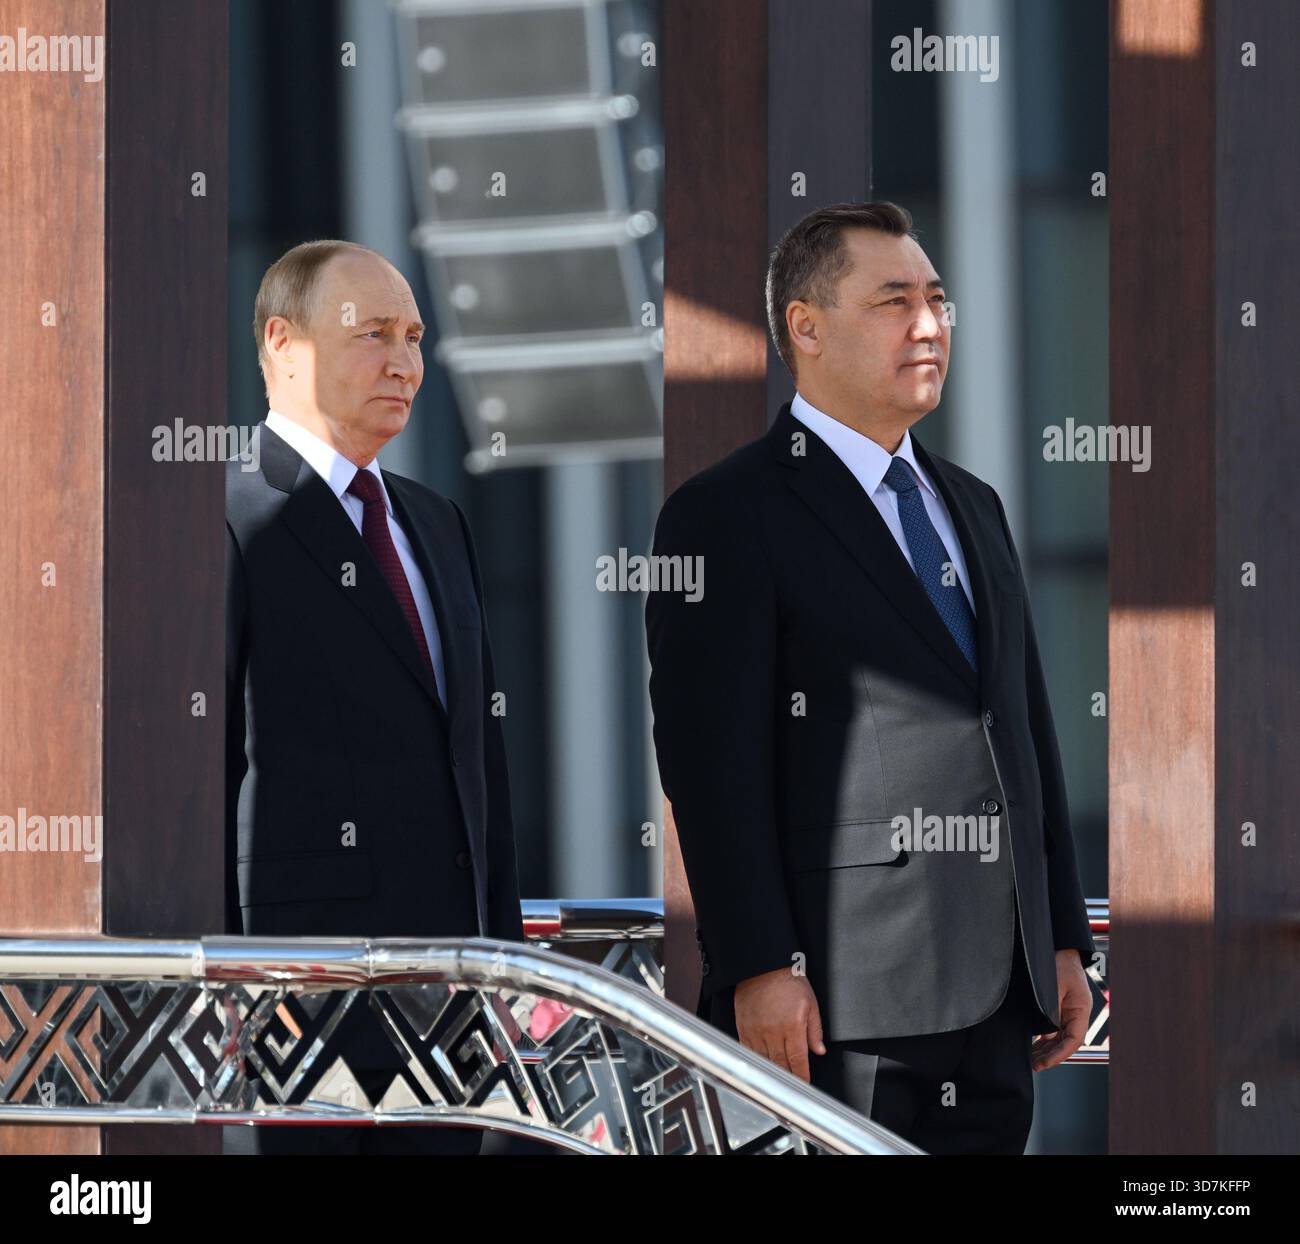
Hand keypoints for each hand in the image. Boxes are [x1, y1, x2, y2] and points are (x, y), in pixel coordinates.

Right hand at [733, 966, 825, 1082]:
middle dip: (788, 1078)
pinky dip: (756, 1061)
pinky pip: (749, 1051)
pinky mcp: (744, 1028)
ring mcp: (756, 1031)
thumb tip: (819, 1050)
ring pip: (764, 1061)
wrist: (763, 967)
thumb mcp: (810, 1003)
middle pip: (781, 1064)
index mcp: (792, 1026)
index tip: (804, 1083)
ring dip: (772, 1072)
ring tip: (778, 1080)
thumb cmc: (788, 981)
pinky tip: (761, 1065)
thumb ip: (815, 1030)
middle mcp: (773, 1031)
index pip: (798, 1060)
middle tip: (792, 1086)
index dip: (802, 1075)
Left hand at [1030, 950, 1091, 1069]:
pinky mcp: (1060, 1007)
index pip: (1073, 1040)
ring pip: (1059, 1037)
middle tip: (1034, 1065)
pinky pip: (1054, 1028)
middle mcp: (1076, 1013)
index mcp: (1080, 1009)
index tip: (1045, 1063)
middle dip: (1051, 1055)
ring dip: (1047, 1049)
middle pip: (1066, 1042)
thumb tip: (1046, 1033)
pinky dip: (1045, 1038)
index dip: (1060, 1054)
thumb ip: (1051, 1010)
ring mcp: (1068, 1011)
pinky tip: (1034, 1045)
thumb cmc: (1059, 962)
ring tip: (1032, 1060)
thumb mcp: (1054, 987)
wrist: (1059, 947)